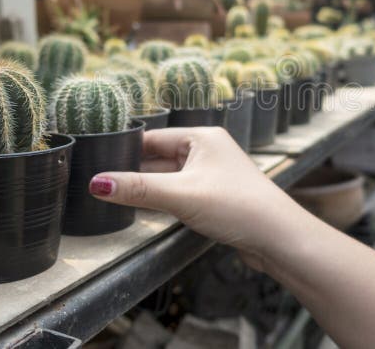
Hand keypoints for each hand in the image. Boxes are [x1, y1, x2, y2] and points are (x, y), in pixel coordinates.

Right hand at [88, 127, 306, 268]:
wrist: (278, 237)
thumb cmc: (237, 206)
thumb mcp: (181, 195)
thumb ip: (138, 189)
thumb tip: (97, 183)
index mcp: (202, 138)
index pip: (153, 138)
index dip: (125, 150)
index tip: (96, 162)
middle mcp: (208, 151)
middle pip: (160, 157)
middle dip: (134, 171)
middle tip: (100, 183)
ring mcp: (213, 174)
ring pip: (169, 177)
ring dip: (148, 187)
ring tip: (116, 197)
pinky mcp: (216, 197)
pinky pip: (181, 192)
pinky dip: (164, 199)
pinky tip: (148, 209)